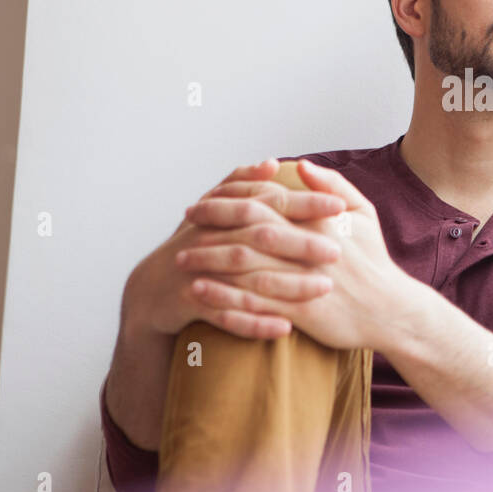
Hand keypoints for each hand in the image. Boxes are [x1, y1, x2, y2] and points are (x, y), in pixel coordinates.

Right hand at [120, 159, 347, 340]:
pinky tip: (285, 328)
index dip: (305, 202)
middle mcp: (212, 237)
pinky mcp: (189, 301)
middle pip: (261, 237)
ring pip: (248, 278)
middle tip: (337, 251)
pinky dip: (254, 323)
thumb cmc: (194, 244)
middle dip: (301, 243)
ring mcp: (200, 270)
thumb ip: (243, 183)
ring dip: (287, 285)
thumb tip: (273, 163)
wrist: (152, 289)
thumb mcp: (212, 209)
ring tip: (322, 289)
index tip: (340, 206)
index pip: (270, 201)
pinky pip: (225, 315)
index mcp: (224, 213)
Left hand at [178, 159, 411, 350]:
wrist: (391, 310)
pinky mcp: (299, 312)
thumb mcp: (363, 214)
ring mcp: (301, 281)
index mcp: (319, 221)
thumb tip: (301, 165)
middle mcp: (307, 248)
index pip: (266, 200)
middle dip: (212, 224)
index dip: (231, 197)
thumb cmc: (374, 261)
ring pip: (246, 266)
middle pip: (249, 229)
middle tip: (185, 222)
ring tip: (180, 258)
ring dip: (209, 261)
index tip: (204, 199)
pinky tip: (200, 291)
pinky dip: (224, 296)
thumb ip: (333, 186)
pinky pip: (253, 303)